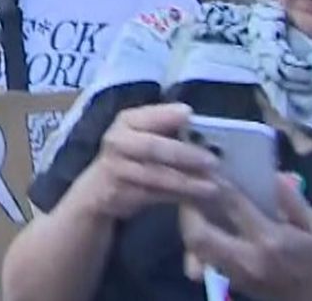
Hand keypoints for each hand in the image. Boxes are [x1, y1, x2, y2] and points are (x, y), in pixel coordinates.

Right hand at [67, 103, 220, 223]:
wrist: (98, 190)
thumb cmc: (131, 156)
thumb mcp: (142, 135)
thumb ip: (167, 130)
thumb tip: (204, 131)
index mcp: (126, 121)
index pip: (148, 116)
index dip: (168, 115)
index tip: (191, 114)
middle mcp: (117, 141)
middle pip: (152, 147)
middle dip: (184, 154)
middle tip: (213, 161)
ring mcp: (116, 169)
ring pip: (154, 175)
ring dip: (186, 182)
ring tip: (212, 187)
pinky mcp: (119, 194)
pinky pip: (153, 195)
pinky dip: (176, 197)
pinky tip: (195, 198)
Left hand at [180, 174, 311, 300]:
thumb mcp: (311, 221)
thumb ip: (290, 197)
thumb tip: (271, 172)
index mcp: (270, 239)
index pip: (233, 205)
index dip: (217, 182)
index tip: (207, 165)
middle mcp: (247, 259)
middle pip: (199, 235)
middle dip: (188, 209)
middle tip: (190, 188)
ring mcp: (235, 274)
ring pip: (195, 249)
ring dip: (188, 224)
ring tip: (191, 202)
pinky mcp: (229, 282)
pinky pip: (202, 258)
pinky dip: (196, 239)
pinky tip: (200, 222)